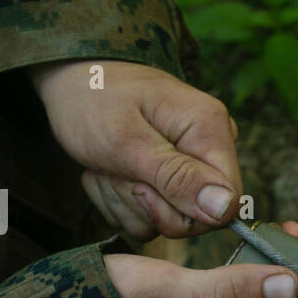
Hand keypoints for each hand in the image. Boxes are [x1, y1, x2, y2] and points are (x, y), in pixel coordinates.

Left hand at [28, 59, 240, 240]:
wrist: (71, 78)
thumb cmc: (93, 98)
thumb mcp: (126, 141)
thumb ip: (177, 177)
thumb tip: (226, 207)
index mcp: (210, 130)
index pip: (226, 205)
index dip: (184, 214)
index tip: (141, 189)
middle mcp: (209, 147)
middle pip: (196, 217)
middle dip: (146, 205)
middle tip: (115, 170)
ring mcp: (191, 162)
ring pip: (168, 219)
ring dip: (126, 201)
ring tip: (106, 166)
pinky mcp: (172, 176)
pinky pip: (151, 216)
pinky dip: (120, 201)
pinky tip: (107, 171)